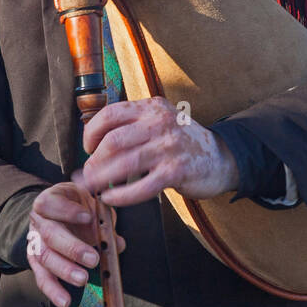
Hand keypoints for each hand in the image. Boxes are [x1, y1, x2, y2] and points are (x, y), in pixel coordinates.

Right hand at [26, 182, 124, 306]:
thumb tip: (117, 244)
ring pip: (45, 257)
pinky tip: (65, 300)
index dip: (67, 210)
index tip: (87, 216)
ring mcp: (35, 242)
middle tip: (92, 258)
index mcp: (50, 200)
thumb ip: (104, 221)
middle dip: (72, 247)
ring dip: (64, 270)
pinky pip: (42, 277)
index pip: (50, 202)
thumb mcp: (90, 205)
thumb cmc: (77, 208)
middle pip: (50, 233)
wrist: (58, 214)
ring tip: (82, 279)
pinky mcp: (36, 262)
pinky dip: (54, 290)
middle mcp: (39, 221)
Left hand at [78, 96, 238, 206]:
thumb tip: (91, 146)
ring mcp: (169, 146)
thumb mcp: (159, 120)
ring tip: (91, 188)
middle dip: (93, 162)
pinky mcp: (176, 171)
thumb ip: (131, 125)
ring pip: (124, 163)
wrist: (220, 157)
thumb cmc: (181, 142)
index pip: (110, 114)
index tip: (88, 149)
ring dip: (101, 179)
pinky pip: (141, 187)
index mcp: (152, 107)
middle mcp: (160, 122)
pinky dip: (120, 196)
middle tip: (86, 176)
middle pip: (113, 141)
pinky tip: (110, 199)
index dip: (91, 133)